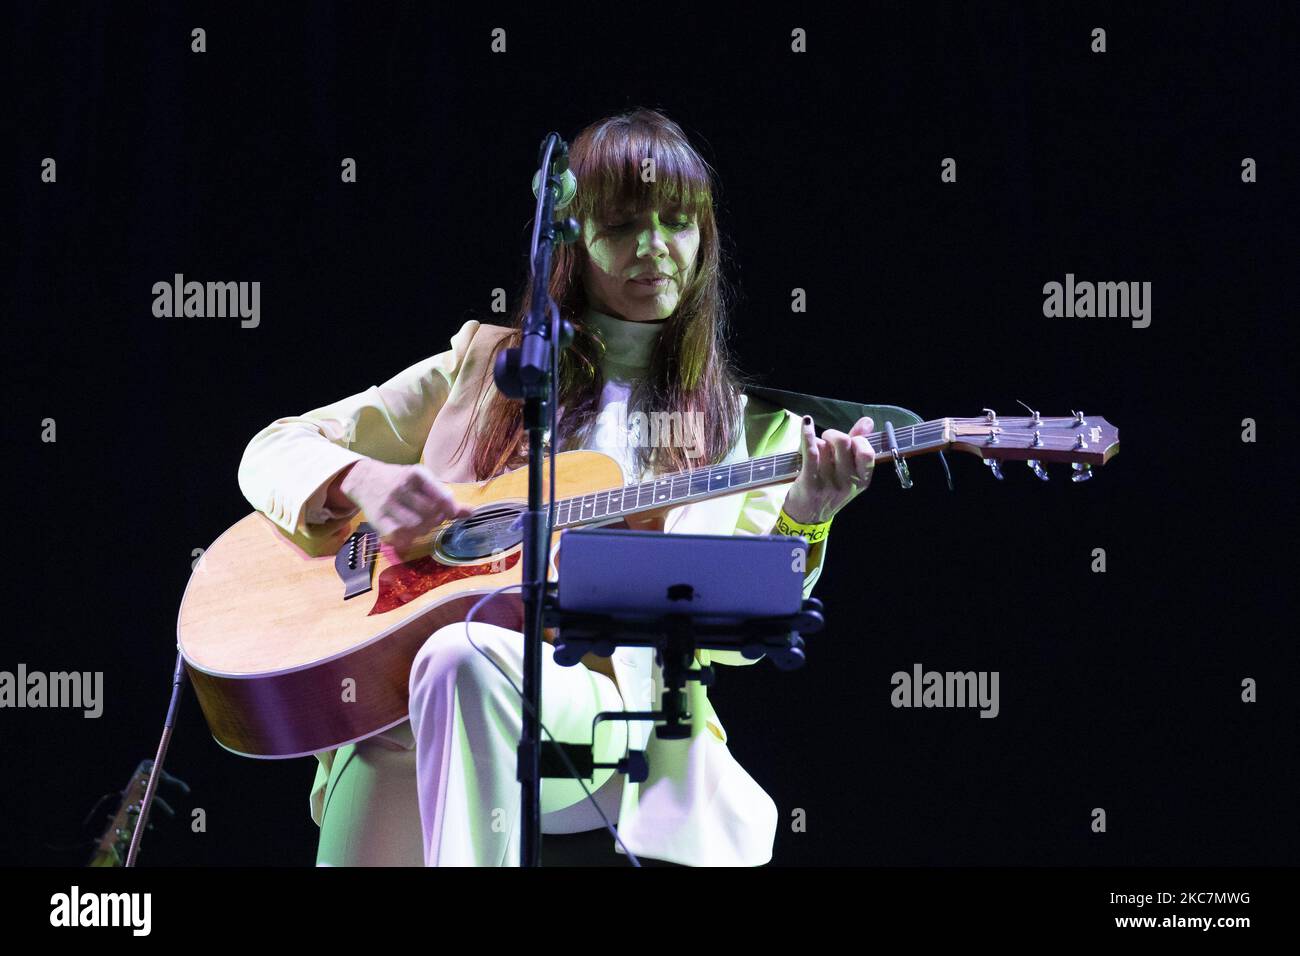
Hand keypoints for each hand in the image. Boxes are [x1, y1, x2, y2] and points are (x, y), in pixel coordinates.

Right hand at [339, 459, 471, 549]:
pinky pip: (398, 535)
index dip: (449, 507)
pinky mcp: (377, 518)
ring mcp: (388, 503)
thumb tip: (472, 512)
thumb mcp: (422, 482)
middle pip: (430, 512)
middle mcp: (401, 487)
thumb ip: (445, 498)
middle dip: (435, 518)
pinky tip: (407, 532)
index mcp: (416, 474)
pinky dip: (406, 537)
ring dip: (422, 529)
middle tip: (432, 517)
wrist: (365, 480)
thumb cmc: (401, 481)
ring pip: (415, 525)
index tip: (451, 512)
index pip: (439, 493)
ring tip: (420, 524)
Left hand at [783, 415, 874, 523]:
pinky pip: (810, 452)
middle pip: (844, 442)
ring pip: (824, 446)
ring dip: (817, 442)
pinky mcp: (809, 482)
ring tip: (815, 450)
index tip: (849, 441)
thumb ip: (859, 444)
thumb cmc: (830, 489)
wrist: (808, 517)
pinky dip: (806, 434)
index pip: (867, 453)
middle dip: (833, 434)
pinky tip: (806, 424)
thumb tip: (868, 421)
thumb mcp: (849, 472)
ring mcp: (828, 483)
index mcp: (862, 480)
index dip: (857, 440)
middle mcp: (847, 483)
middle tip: (827, 439)